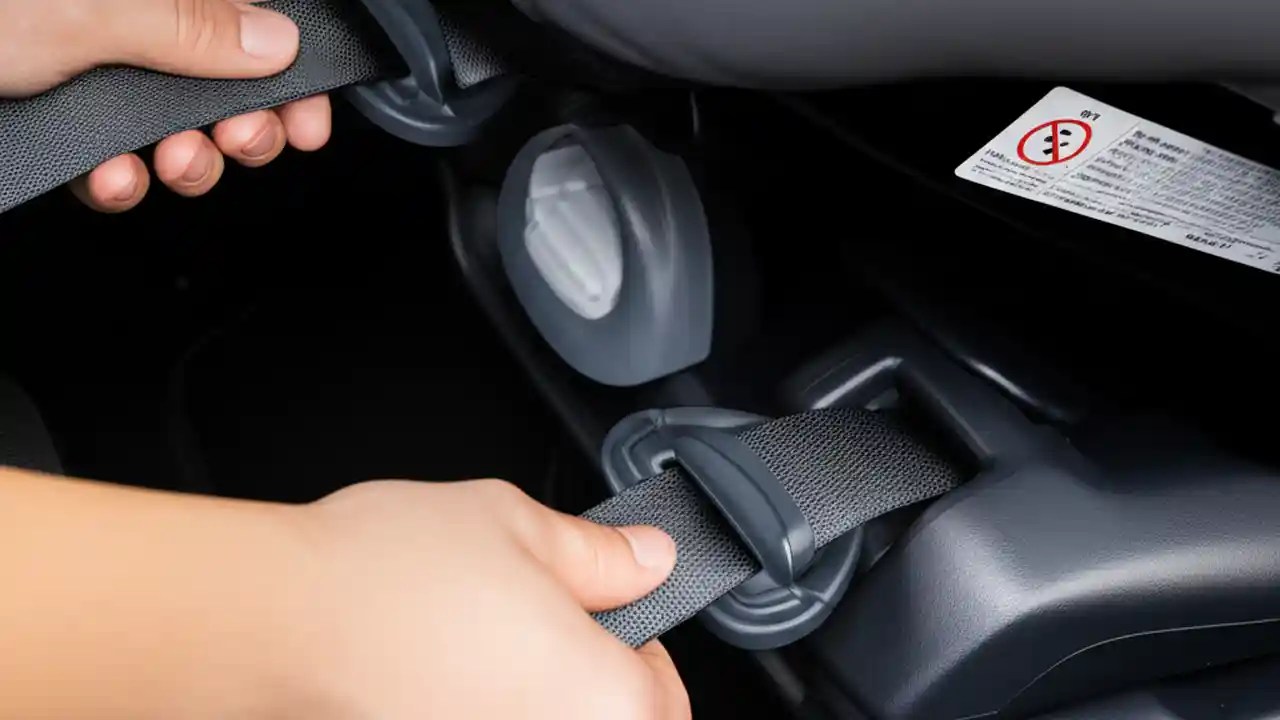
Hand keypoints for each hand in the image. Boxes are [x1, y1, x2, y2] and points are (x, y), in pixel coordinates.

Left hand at [0, 0, 328, 211]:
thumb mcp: (89, 10)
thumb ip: (191, 25)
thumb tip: (275, 40)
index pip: (246, 11)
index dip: (289, 66)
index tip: (307, 118)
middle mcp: (119, 9)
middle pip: (220, 69)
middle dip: (237, 122)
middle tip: (238, 146)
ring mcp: (84, 53)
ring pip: (169, 115)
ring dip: (181, 158)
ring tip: (163, 166)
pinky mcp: (52, 101)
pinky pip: (110, 145)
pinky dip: (117, 174)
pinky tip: (105, 179)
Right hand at [0, 469, 690, 718]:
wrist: (275, 622)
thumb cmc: (391, 576)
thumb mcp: (519, 524)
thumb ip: (602, 553)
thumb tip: (648, 559)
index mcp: (605, 700)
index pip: (665, 700)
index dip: (645, 652)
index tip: (612, 619)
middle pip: (605, 719)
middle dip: (584, 679)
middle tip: (541, 628)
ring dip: (529, 695)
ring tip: (479, 645)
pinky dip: (477, 706)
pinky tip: (439, 674)